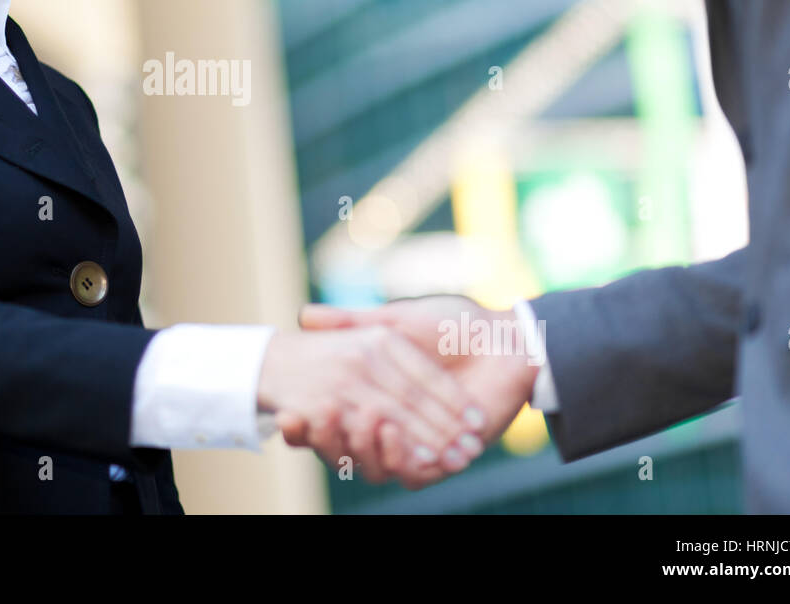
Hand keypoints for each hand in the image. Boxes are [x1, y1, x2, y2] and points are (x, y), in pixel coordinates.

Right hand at [256, 325, 487, 488]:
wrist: (505, 343)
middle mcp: (397, 423)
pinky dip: (397, 457)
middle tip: (302, 423)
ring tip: (353, 423)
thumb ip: (352, 322)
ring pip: (377, 461)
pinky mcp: (442, 459)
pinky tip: (390, 433)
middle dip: (327, 435)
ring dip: (362, 446)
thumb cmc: (453, 323)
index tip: (284, 410)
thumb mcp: (395, 320)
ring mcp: (419, 443)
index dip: (311, 416)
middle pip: (352, 441)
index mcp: (381, 393)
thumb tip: (304, 315)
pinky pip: (411, 472)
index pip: (338, 413)